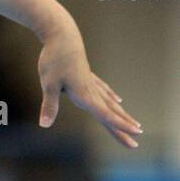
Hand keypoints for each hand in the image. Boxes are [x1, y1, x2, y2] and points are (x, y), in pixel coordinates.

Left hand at [37, 19, 141, 147]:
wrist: (62, 35)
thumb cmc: (54, 58)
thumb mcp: (48, 83)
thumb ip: (49, 105)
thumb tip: (44, 124)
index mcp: (84, 94)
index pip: (104, 115)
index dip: (119, 126)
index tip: (135, 135)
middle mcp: (91, 90)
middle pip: (110, 113)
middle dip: (123, 128)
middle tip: (135, 144)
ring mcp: (91, 82)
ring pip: (110, 102)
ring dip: (122, 115)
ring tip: (134, 124)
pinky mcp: (87, 75)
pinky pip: (104, 90)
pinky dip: (111, 98)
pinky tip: (118, 100)